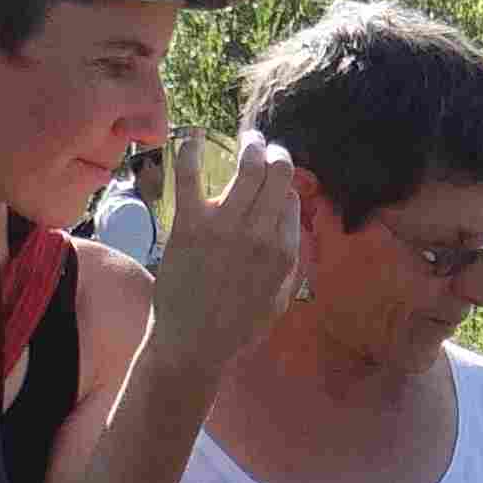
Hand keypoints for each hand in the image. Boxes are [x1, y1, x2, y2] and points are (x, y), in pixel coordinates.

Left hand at [138, 127, 301, 373]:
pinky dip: (191, 150)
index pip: (292, 198)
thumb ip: (290, 262)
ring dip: (250, 144)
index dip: (285, 183)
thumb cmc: (237, 327)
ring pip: (248, 166)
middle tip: (263, 146)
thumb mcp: (280, 298)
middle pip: (278, 174)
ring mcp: (226, 227)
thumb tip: (292, 227)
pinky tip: (192, 138)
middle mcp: (261, 234)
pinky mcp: (190, 225)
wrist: (193, 344)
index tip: (275, 177)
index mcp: (284, 251)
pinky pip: (191, 176)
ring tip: (245, 139)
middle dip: (275, 153)